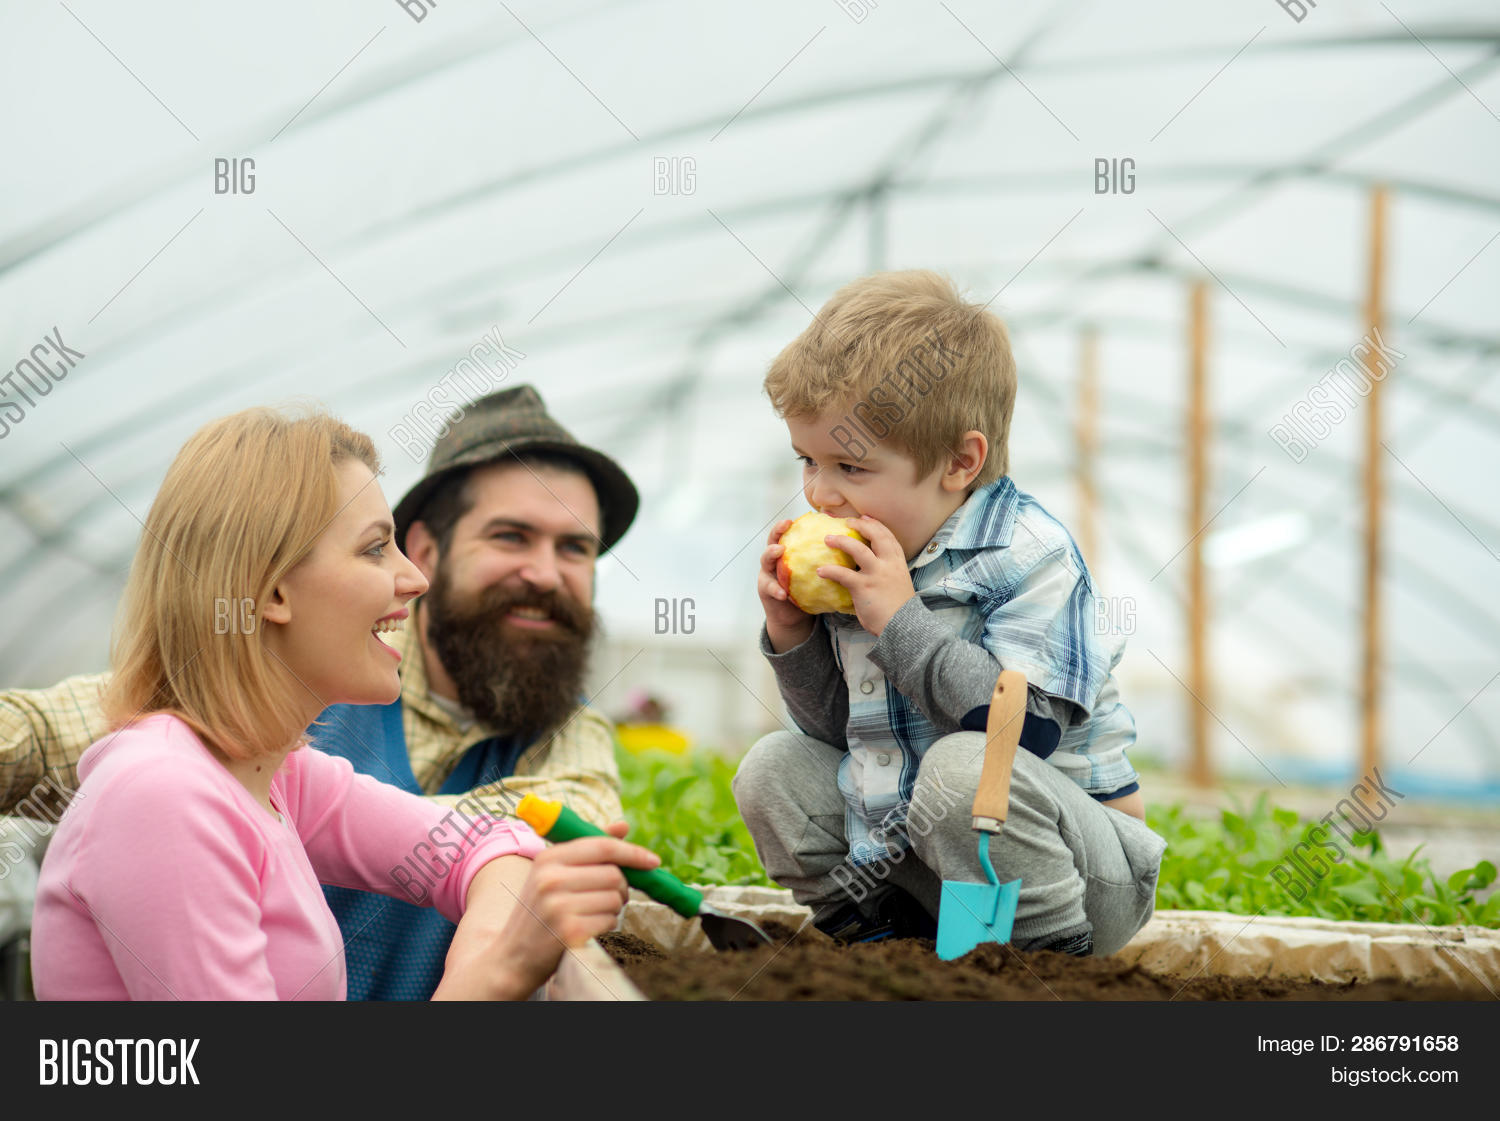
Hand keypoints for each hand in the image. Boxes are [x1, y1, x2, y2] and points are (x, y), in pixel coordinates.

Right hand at [434, 822, 658, 999]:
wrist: (510, 958)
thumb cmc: (539, 912)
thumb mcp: (553, 875)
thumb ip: (588, 849)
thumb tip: (623, 826)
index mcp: (548, 858)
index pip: (602, 845)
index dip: (632, 852)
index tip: (653, 861)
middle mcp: (551, 878)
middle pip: (613, 874)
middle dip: (621, 887)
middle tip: (610, 898)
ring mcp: (559, 905)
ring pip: (615, 898)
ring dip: (614, 909)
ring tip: (592, 914)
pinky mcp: (569, 931)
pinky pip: (609, 920)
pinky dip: (607, 925)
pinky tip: (588, 928)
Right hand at [758, 517, 815, 652]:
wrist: (794, 615)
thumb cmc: (807, 590)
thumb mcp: (815, 572)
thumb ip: (826, 558)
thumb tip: (850, 541)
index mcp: (788, 552)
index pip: (787, 534)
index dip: (788, 524)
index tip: (793, 519)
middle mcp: (775, 559)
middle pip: (772, 540)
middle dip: (777, 532)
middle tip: (785, 526)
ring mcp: (768, 573)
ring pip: (765, 561)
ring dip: (771, 554)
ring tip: (779, 551)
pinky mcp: (765, 590)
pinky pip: (770, 588)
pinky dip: (776, 590)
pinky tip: (782, 593)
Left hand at [818, 515, 915, 636]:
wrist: (904, 625)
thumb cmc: (898, 609)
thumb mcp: (898, 583)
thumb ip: (887, 573)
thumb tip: (870, 569)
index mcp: (898, 563)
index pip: (888, 536)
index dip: (876, 525)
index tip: (865, 518)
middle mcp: (889, 564)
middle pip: (876, 535)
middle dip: (861, 525)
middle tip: (847, 522)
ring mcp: (876, 574)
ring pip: (857, 549)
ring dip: (841, 541)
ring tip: (827, 539)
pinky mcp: (864, 587)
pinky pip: (843, 574)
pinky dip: (830, 570)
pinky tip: (820, 570)